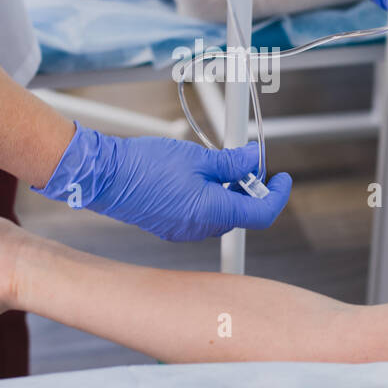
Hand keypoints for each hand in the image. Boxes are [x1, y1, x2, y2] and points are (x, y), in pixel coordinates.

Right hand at [33, 126, 291, 241]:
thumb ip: (232, 162)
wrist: (106, 177)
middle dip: (249, 189)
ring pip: (221, 215)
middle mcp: (200, 228)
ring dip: (228, 193)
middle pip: (242, 214)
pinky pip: (200, 216)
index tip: (281, 179)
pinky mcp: (171, 227)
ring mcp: (184, 231)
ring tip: (216, 165)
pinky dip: (208, 199)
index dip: (277, 195)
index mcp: (213, 211)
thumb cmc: (146, 165)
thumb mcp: (198, 157)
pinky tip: (196, 178)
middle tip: (245, 162)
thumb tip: (254, 161)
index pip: (261, 213)